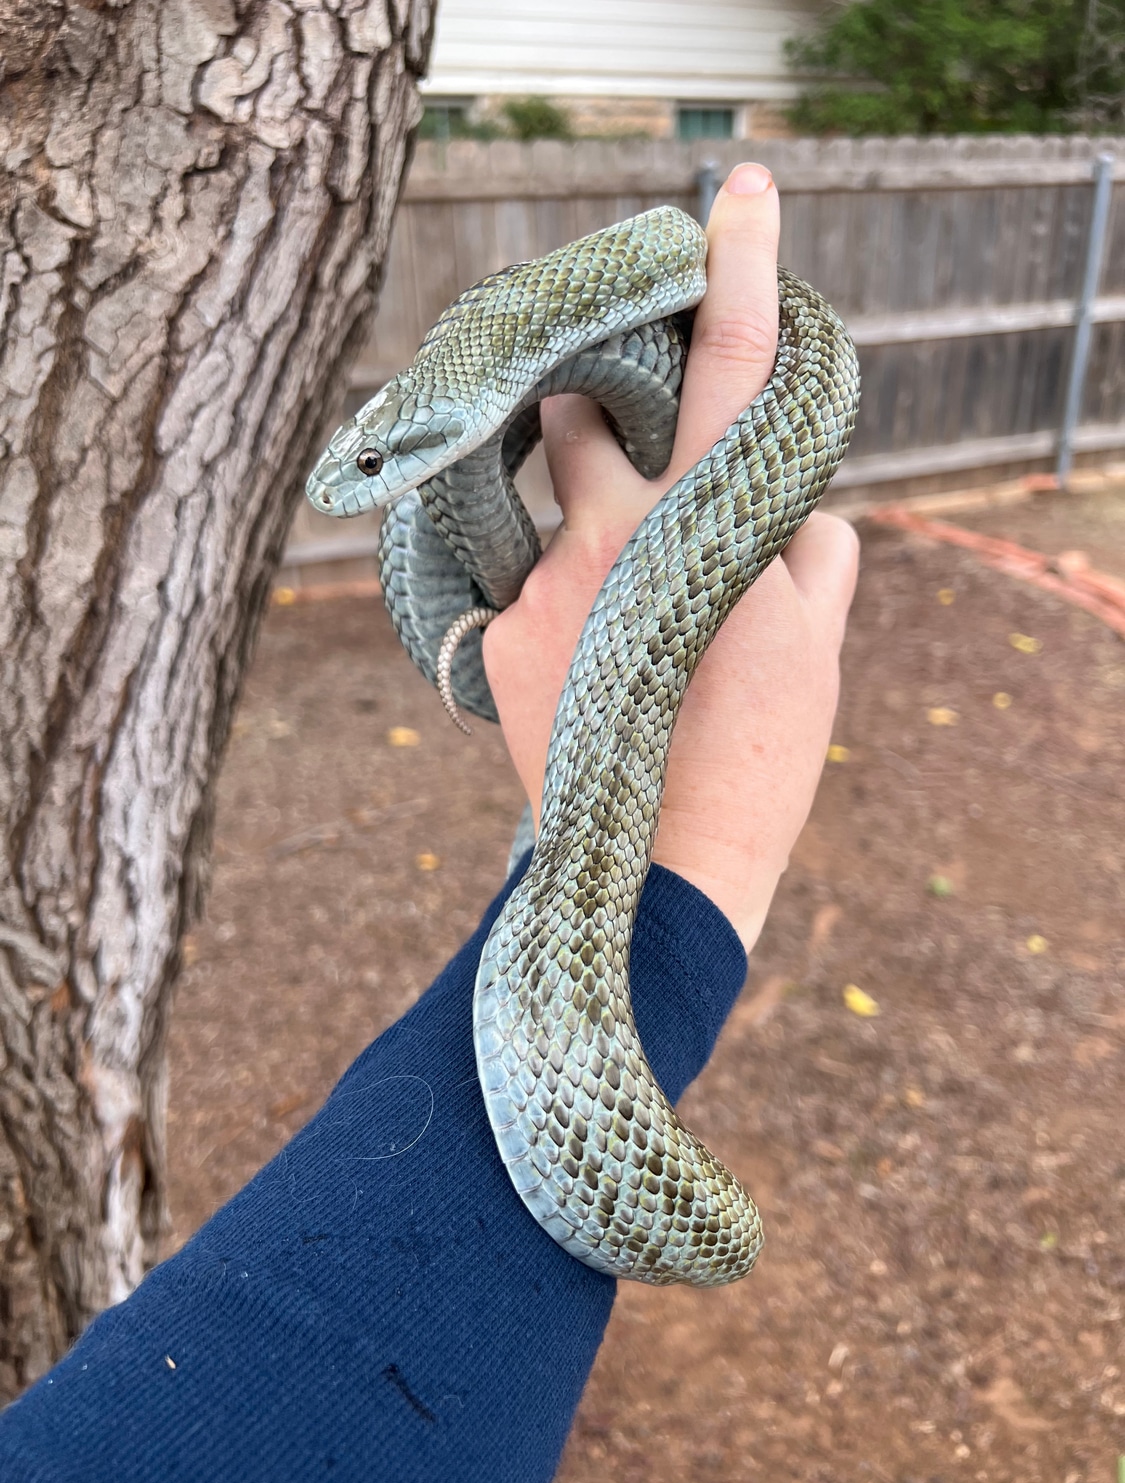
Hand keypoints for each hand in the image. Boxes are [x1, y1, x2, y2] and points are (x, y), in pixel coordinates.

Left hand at [482, 163, 858, 950]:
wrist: (655, 866)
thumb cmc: (758, 754)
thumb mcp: (816, 648)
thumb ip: (813, 555)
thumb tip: (801, 518)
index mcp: (709, 515)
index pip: (731, 359)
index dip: (738, 263)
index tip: (736, 190)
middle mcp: (613, 526)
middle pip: (581, 394)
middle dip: (596, 398)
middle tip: (620, 442)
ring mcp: (543, 577)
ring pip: (537, 481)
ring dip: (567, 497)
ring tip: (602, 575)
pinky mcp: (491, 631)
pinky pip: (515, 574)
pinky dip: (547, 595)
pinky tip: (576, 660)